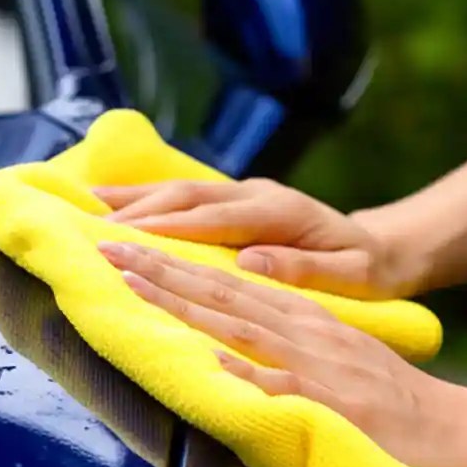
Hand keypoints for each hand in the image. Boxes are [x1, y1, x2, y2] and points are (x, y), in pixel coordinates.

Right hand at [94, 178, 421, 298]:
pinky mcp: (236, 199)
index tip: (131, 238)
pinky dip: (146, 197)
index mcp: (285, 213)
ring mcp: (246, 192)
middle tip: (95, 228)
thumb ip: (306, 269)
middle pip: (190, 197)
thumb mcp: (354, 277)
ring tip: (86, 206)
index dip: (172, 228)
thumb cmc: (367, 271)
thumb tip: (252, 262)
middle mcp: (260, 194)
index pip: (218, 219)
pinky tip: (110, 200)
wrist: (381, 248)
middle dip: (140, 211)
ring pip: (181, 190)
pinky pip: (185, 195)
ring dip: (135, 197)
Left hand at [96, 241, 466, 466]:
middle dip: (159, 269)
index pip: (229, 285)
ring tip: (132, 281)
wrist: (466, 434)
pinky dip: (241, 367)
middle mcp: (305, 333)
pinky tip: (204, 355)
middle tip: (105, 247)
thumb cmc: (398, 408)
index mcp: (306, 322)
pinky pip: (279, 384)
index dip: (175, 267)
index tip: (128, 252)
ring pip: (238, 323)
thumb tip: (233, 350)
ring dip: (181, 301)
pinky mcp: (333, 404)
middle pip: (221, 292)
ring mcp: (317, 366)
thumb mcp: (340, 362)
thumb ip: (291, 350)